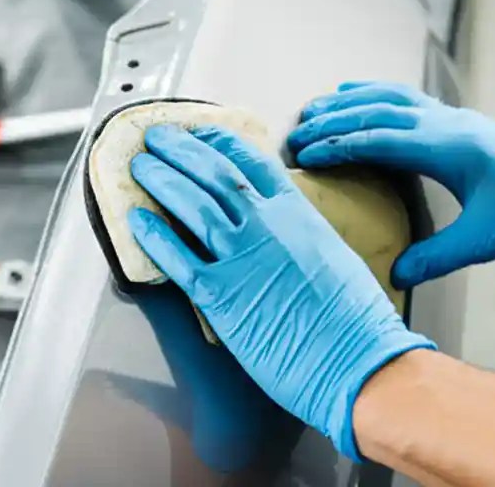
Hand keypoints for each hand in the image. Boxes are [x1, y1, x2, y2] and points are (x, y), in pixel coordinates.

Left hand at [127, 124, 433, 459]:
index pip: (251, 161)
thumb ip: (301, 233)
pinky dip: (154, 235)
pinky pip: (177, 258)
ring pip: (191, 205)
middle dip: (180, 150)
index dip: (218, 142)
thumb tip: (284, 229)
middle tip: (156, 137)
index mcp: (297, 212)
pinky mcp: (221, 296)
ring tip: (140, 166)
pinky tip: (136, 220)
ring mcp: (241, 258)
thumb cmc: (357, 321)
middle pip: (213, 173)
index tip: (198, 133)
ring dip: (160, 180)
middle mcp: (267, 226)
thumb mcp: (334, 254)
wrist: (358, 361)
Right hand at [287, 82, 494, 287]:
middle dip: (331, 120)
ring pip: (388, 97)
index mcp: (451, 148)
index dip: (338, 145)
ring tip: (310, 110)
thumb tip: (394, 275)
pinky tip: (353, 94)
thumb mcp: (489, 240)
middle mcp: (446, 123)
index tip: (303, 154)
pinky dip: (371, 93)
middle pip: (376, 111)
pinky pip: (403, 96)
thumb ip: (438, 257)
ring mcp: (450, 116)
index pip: (380, 138)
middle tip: (293, 134)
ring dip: (347, 102)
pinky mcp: (454, 119)